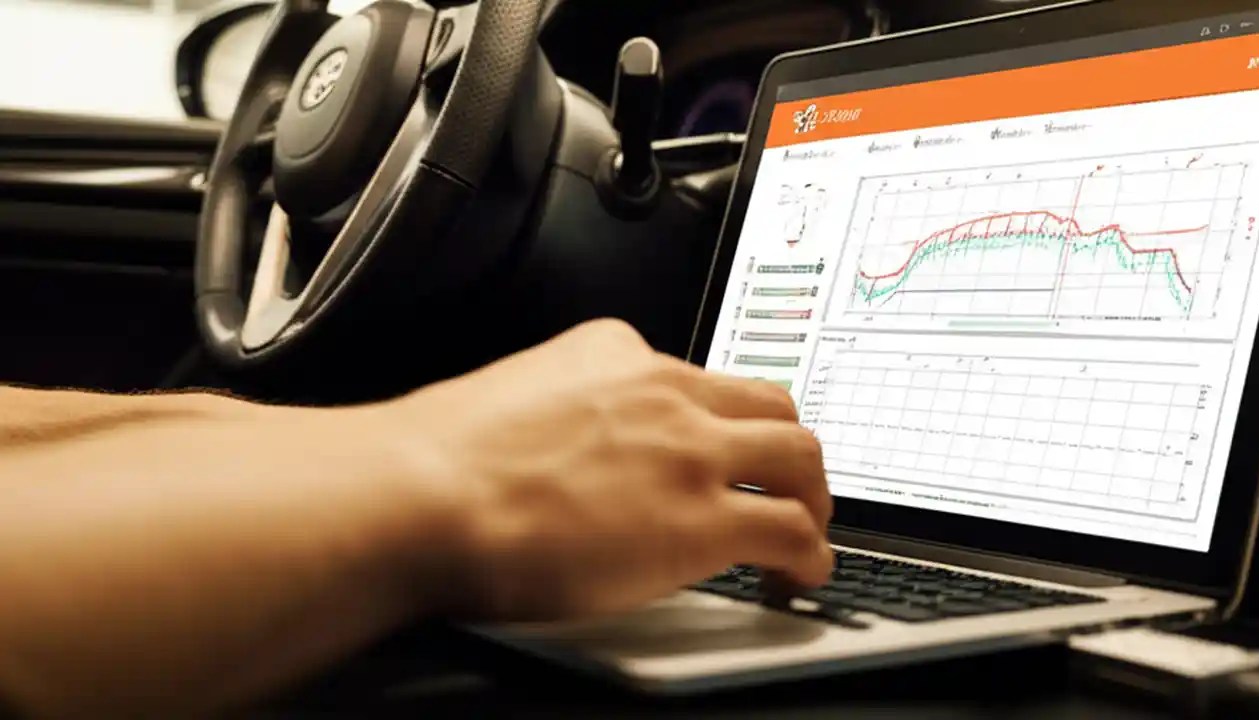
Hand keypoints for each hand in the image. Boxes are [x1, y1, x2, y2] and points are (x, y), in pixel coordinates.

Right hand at [384, 319, 832, 620]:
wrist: (422, 495)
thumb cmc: (438, 460)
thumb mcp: (510, 400)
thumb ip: (559, 411)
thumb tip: (564, 448)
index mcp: (614, 354)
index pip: (696, 377)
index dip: (719, 421)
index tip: (718, 447)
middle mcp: (664, 391)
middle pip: (769, 406)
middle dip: (789, 449)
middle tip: (790, 485)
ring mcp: (690, 452)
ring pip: (799, 457)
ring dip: (813, 497)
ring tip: (808, 531)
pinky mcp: (702, 521)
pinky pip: (791, 532)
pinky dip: (811, 556)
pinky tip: (801, 576)